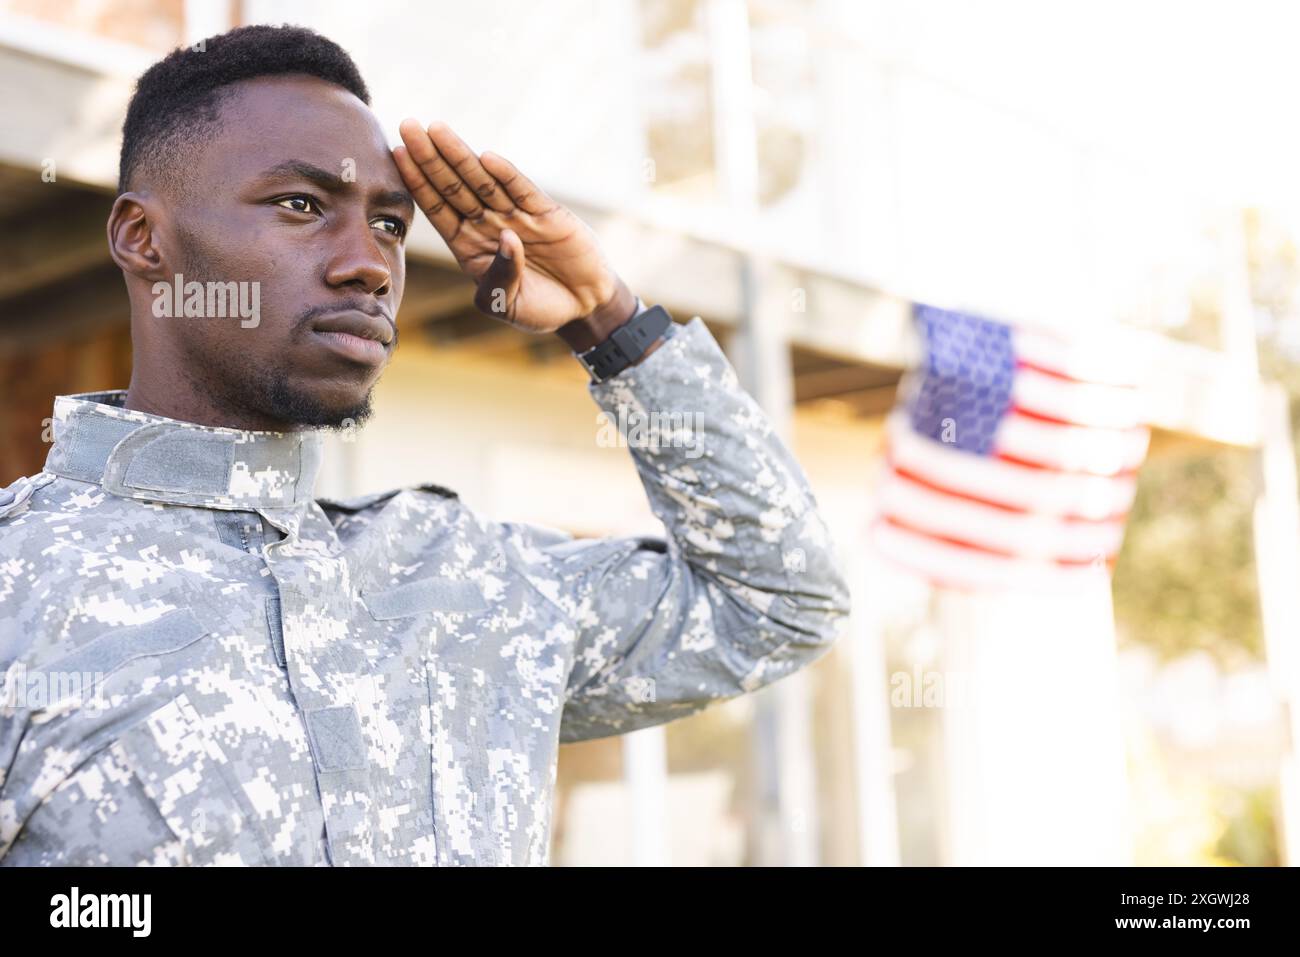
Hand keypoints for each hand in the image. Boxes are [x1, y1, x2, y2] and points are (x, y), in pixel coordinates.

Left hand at [393, 119, 628, 334]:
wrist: (583, 304)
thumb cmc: (539, 309)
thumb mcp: (508, 305)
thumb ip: (501, 278)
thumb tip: (508, 238)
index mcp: (469, 247)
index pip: (438, 209)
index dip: (418, 182)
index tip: (397, 155)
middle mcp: (488, 225)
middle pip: (454, 186)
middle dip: (430, 158)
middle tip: (408, 126)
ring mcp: (516, 216)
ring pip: (482, 181)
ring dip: (460, 155)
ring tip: (436, 129)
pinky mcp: (546, 213)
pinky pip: (522, 190)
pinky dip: (506, 175)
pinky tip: (486, 157)